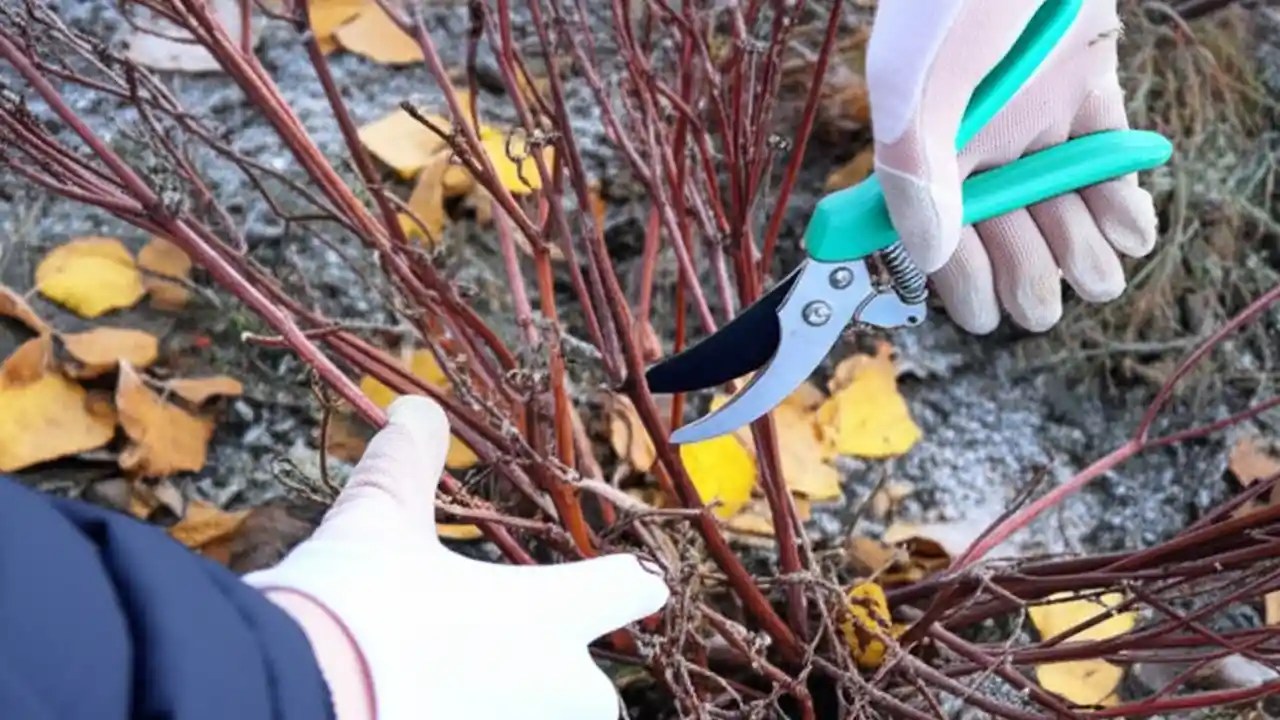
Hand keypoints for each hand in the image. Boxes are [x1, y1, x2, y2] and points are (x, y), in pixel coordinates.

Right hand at [243, 396, 669, 719]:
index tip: (641, 583)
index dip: (628, 584)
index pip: (625, 589)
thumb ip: (406, 465)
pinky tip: (422, 718)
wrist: (296, 706)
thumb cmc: (346, 613)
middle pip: (595, 695)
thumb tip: (416, 407)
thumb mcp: (374, 526)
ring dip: (518, 714)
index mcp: (546, 613)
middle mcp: (557, 690)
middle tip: (497, 666)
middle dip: (562, 685)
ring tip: (456, 697)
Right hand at [866, 0, 1158, 333]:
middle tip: (1050, 301)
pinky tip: (1133, 226)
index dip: (958, 281)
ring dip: (1083, 246)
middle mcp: (974, 137)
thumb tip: (926, 253)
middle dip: (1029, 273)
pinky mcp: (1083, 82)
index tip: (987, 316)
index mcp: (922, 143)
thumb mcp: (916, 75)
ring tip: (1105, 269)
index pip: (933, 235)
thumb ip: (914, 165)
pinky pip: (1103, 152)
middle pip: (1001, 229)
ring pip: (1056, 202)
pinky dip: (1123, 194)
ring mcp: (1030, 111)